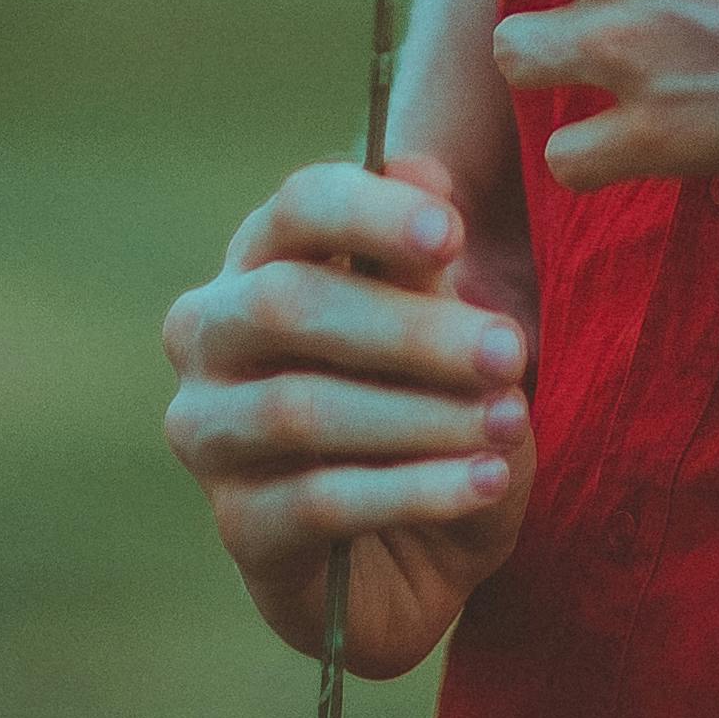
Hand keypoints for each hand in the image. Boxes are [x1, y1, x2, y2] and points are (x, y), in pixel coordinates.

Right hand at [159, 149, 536, 672]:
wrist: (424, 552)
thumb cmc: (430, 411)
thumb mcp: (447, 332)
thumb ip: (424, 261)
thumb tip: (420, 165)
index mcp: (261, 260)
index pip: (297, 208)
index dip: (371, 213)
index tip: (454, 233)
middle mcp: (211, 335)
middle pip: (287, 304)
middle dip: (410, 329)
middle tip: (509, 352)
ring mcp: (208, 432)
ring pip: (301, 409)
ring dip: (421, 417)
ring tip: (510, 425)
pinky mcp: (237, 525)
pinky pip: (321, 501)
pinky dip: (416, 489)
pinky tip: (486, 481)